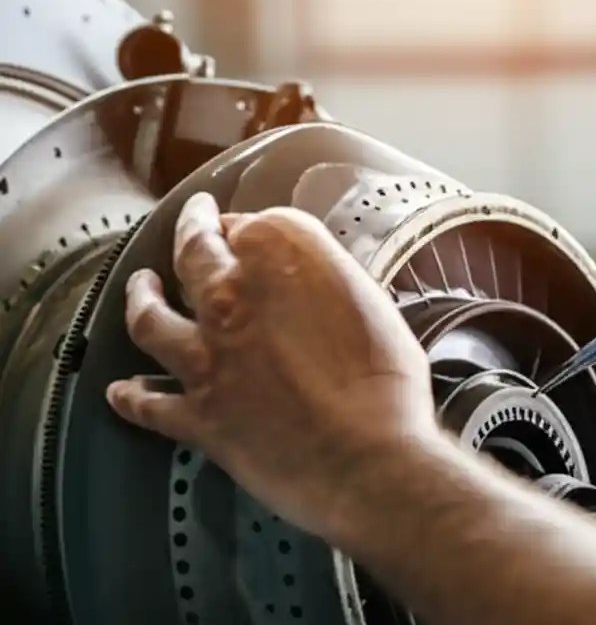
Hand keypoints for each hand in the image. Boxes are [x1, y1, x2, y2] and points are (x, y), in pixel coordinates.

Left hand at [106, 193, 433, 536]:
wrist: (368, 459)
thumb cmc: (389, 384)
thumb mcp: (374, 305)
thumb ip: (331, 282)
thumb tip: (315, 283)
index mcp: (283, 254)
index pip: (254, 223)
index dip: (251, 226)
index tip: (250, 229)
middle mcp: (232, 293)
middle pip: (195, 250)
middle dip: (191, 229)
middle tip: (193, 221)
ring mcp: (206, 354)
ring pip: (151, 317)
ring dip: (140, 298)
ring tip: (140, 288)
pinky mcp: (197, 412)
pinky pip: (149, 404)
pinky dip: (132, 398)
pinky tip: (121, 393)